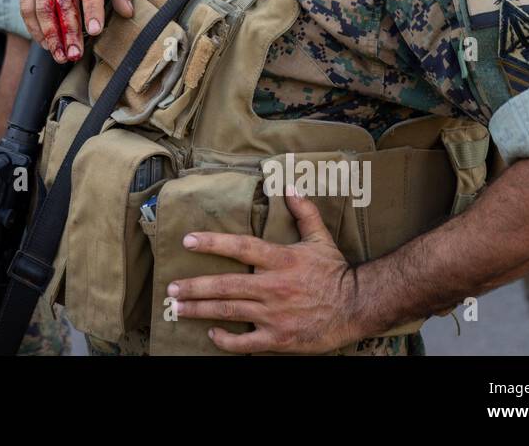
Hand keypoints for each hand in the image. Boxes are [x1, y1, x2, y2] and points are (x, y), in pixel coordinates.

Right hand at [19, 0, 132, 63]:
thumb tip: (127, 13)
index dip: (92, 8)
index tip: (95, 30)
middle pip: (63, 0)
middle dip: (69, 31)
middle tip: (75, 54)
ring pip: (41, 6)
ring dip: (50, 34)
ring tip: (60, 55)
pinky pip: (26, 7)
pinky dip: (35, 28)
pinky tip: (46, 43)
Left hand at [167, 190, 363, 353]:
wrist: (358, 307)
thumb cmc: (336, 272)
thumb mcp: (320, 238)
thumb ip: (303, 212)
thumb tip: (289, 185)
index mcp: (280, 260)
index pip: (240, 246)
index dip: (212, 242)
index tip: (187, 241)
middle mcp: (272, 287)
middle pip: (225, 284)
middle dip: (194, 287)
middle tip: (170, 288)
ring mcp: (274, 314)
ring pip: (229, 311)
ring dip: (199, 310)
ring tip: (177, 309)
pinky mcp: (279, 338)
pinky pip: (246, 342)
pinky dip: (226, 340)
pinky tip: (212, 334)